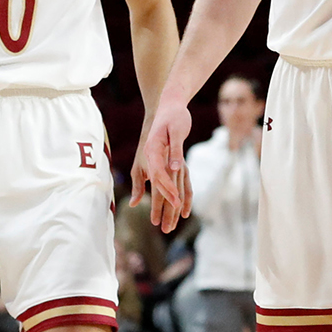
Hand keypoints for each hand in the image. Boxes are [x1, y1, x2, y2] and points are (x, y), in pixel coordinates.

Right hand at [133, 96, 192, 230]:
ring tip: (167, 224)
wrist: (168, 105)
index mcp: (154, 151)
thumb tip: (175, 169)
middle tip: (167, 226)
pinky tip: (176, 205)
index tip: (176, 203)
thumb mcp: (177, 131)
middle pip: (159, 186)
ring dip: (165, 205)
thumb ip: (176, 152)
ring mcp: (158, 161)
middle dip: (163, 206)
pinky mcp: (165, 161)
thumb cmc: (173, 116)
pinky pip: (167, 181)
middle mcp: (153, 159)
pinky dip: (171, 193)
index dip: (167, 190)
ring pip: (162, 187)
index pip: (160, 175)